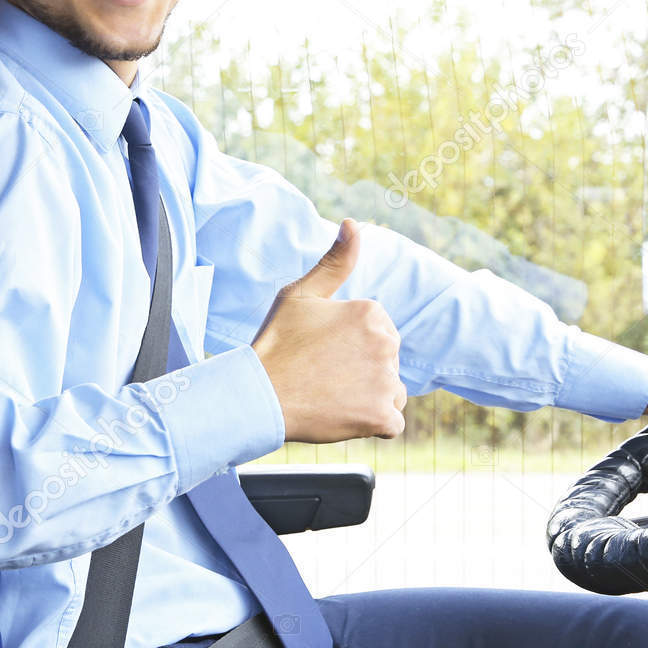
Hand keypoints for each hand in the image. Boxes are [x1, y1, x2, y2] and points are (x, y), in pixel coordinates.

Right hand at [252, 219, 407, 442]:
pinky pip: (391, 423)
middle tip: (323, 375)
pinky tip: (343, 415)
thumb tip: (354, 224)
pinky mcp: (381, 417)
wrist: (257, 396)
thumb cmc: (276, 344)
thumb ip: (334, 262)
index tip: (321, 352)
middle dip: (363, 370)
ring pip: (391, 392)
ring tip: (331, 395)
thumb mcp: (300, 294)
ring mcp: (386, 382)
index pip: (378, 334)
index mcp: (371, 312)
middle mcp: (386, 344)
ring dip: (369, 398)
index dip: (349, 346)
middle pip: (387, 362)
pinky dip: (372, 424)